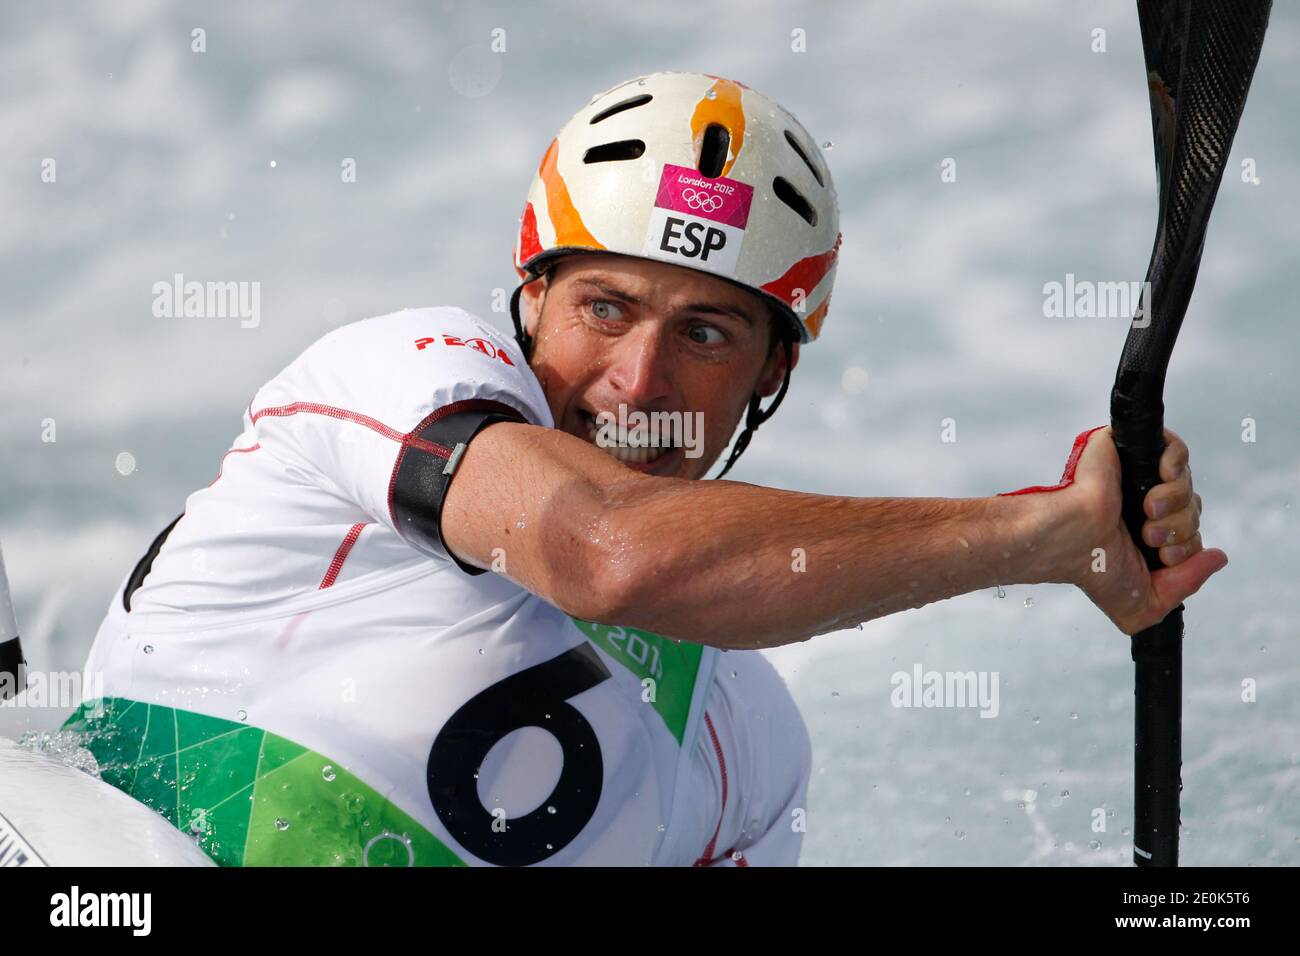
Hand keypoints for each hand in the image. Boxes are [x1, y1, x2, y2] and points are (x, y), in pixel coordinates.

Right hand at [1063, 426, 1227, 634]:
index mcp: (1146, 537)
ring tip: (1147, 510)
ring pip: (1186, 481)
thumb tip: (1218, 558)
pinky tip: (1163, 475)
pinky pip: (1175, 448)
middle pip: (1192, 508)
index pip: (1190, 534)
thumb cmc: (1093, 569)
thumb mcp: (1145, 603)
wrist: (1071, 540)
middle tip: (1149, 536)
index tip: (1163, 556)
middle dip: (1180, 527)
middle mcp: (1144, 506)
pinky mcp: (1129, 451)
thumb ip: (1187, 585)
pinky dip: (1176, 462)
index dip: (1187, 545)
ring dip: (1175, 500)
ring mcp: (1137, 477)